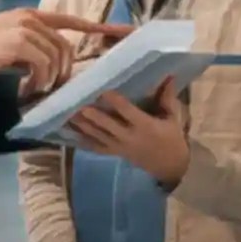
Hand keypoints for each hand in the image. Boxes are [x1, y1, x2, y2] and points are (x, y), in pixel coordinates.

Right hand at [0, 9, 132, 97]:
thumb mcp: (7, 46)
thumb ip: (30, 48)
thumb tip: (49, 67)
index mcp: (30, 16)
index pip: (71, 20)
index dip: (98, 27)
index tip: (123, 32)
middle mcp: (31, 17)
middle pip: (66, 46)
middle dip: (64, 71)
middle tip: (50, 88)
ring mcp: (25, 27)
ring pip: (57, 57)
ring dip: (49, 79)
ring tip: (33, 90)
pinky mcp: (18, 40)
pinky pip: (43, 65)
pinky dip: (39, 81)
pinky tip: (26, 89)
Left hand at [67, 77, 189, 186]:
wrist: (169, 167)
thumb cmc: (172, 138)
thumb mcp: (172, 118)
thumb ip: (167, 97)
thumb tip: (169, 75)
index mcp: (145, 126)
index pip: (127, 112)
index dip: (115, 101)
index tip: (102, 89)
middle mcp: (130, 137)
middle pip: (108, 125)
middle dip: (93, 115)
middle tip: (78, 103)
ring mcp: (120, 147)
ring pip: (98, 136)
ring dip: (83, 125)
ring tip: (68, 114)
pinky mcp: (114, 153)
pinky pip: (96, 147)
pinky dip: (82, 140)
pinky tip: (69, 132)